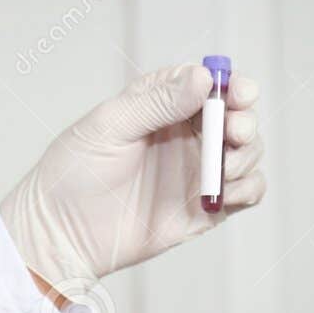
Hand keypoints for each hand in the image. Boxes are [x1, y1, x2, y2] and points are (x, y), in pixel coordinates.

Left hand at [0, 62, 264, 294]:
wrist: (64, 233)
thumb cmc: (75, 171)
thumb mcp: (111, 125)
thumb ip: (158, 102)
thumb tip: (202, 79)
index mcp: (163, 103)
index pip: (209, 84)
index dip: (231, 85)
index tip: (237, 94)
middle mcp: (187, 134)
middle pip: (237, 117)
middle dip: (245, 121)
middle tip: (235, 134)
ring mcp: (198, 171)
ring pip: (247, 153)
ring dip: (248, 156)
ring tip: (224, 170)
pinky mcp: (204, 209)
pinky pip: (245, 193)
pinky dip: (249, 189)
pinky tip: (228, 193)